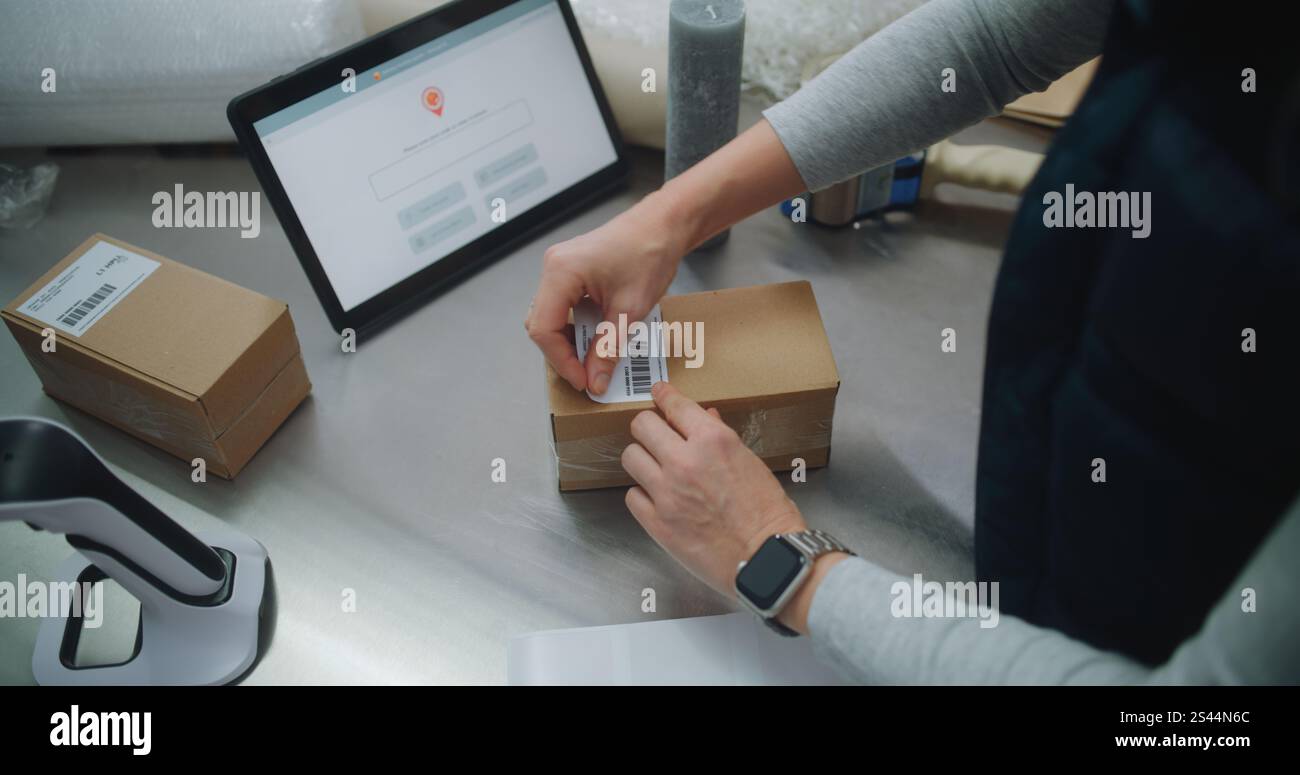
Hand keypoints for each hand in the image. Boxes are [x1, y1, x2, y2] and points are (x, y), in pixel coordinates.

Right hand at [525, 192, 687, 393]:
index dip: (561, 360)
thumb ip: (608, 349)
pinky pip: (563, 306)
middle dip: (563, 353)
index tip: (584, 380)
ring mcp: (560, 267)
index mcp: (560, 272)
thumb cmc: (649, 253)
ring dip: (570, 340)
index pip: (543, 329)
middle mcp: (553, 267)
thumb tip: (595, 381)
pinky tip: (597, 337)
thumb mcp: (630, 310)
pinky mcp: (571, 270)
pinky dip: (576, 326)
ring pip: (551, 317)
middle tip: (588, 374)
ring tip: (595, 358)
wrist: (664, 225)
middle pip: (541, 324)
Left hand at [621, 382, 806, 596]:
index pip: (674, 406)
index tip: (658, 394)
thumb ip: (721, 437)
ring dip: (642, 459)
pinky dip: (643, 494)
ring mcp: (666, 493)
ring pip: (630, 457)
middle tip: (654, 433)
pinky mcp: (657, 523)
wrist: (766, 558)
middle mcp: (684, 461)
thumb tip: (705, 417)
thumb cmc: (768, 514)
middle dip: (648, 426)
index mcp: (713, 441)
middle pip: (641, 426)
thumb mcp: (751, 463)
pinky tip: (657, 498)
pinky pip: (632, 496)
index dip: (663, 396)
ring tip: (654, 467)